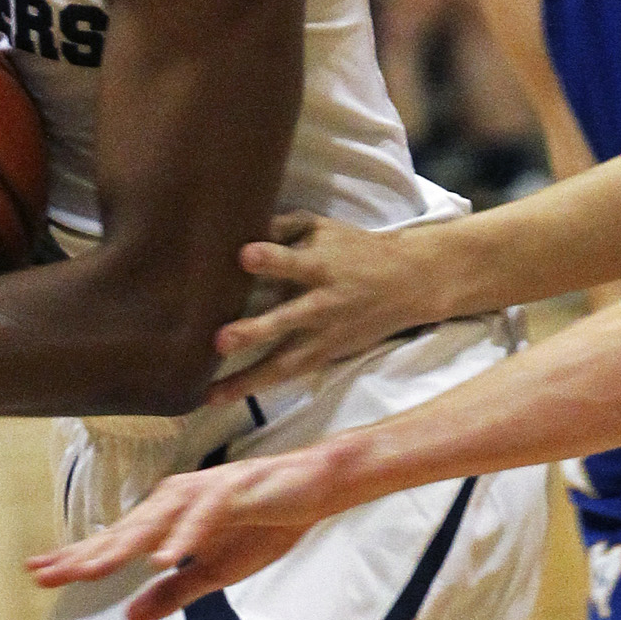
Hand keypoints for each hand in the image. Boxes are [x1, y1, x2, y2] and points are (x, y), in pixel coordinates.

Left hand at [26, 447, 345, 619]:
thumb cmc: (265, 522)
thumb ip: (174, 592)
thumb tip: (132, 616)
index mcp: (170, 517)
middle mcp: (177, 499)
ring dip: (121, 548)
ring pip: (154, 523)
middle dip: (85, 555)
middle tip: (45, 574)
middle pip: (124, 533)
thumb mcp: (215, 571)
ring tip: (91, 571)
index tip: (40, 573)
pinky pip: (202, 517)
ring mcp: (203, 493)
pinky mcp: (233, 491)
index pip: (118, 542)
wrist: (315, 487)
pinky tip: (163, 558)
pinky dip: (182, 537)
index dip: (79, 558)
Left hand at [210, 212, 441, 403]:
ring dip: (249, 379)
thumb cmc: (354, 250)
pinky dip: (256, 386)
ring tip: (212, 394)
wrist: (407, 283)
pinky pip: (288, 375)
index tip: (245, 255)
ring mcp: (323, 336)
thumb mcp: (324, 228)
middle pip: (287, 320)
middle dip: (255, 331)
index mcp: (321, 266)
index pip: (294, 262)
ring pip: (286, 362)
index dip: (271, 259)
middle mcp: (321, 304)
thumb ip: (283, 226)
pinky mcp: (324, 356)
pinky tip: (222, 396)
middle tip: (221, 340)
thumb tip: (240, 223)